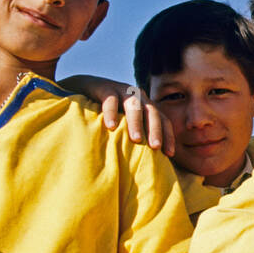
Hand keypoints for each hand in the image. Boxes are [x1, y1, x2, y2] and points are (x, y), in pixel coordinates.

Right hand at [59, 74, 173, 154]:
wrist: (84, 86)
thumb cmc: (107, 112)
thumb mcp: (124, 123)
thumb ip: (134, 137)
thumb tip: (142, 166)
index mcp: (146, 106)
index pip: (163, 120)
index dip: (168, 136)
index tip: (170, 154)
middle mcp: (138, 97)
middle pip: (153, 113)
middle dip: (156, 130)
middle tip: (155, 147)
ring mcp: (122, 90)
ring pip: (134, 105)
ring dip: (136, 122)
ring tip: (136, 139)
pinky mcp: (104, 87)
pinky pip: (110, 99)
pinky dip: (111, 112)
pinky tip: (110, 127)